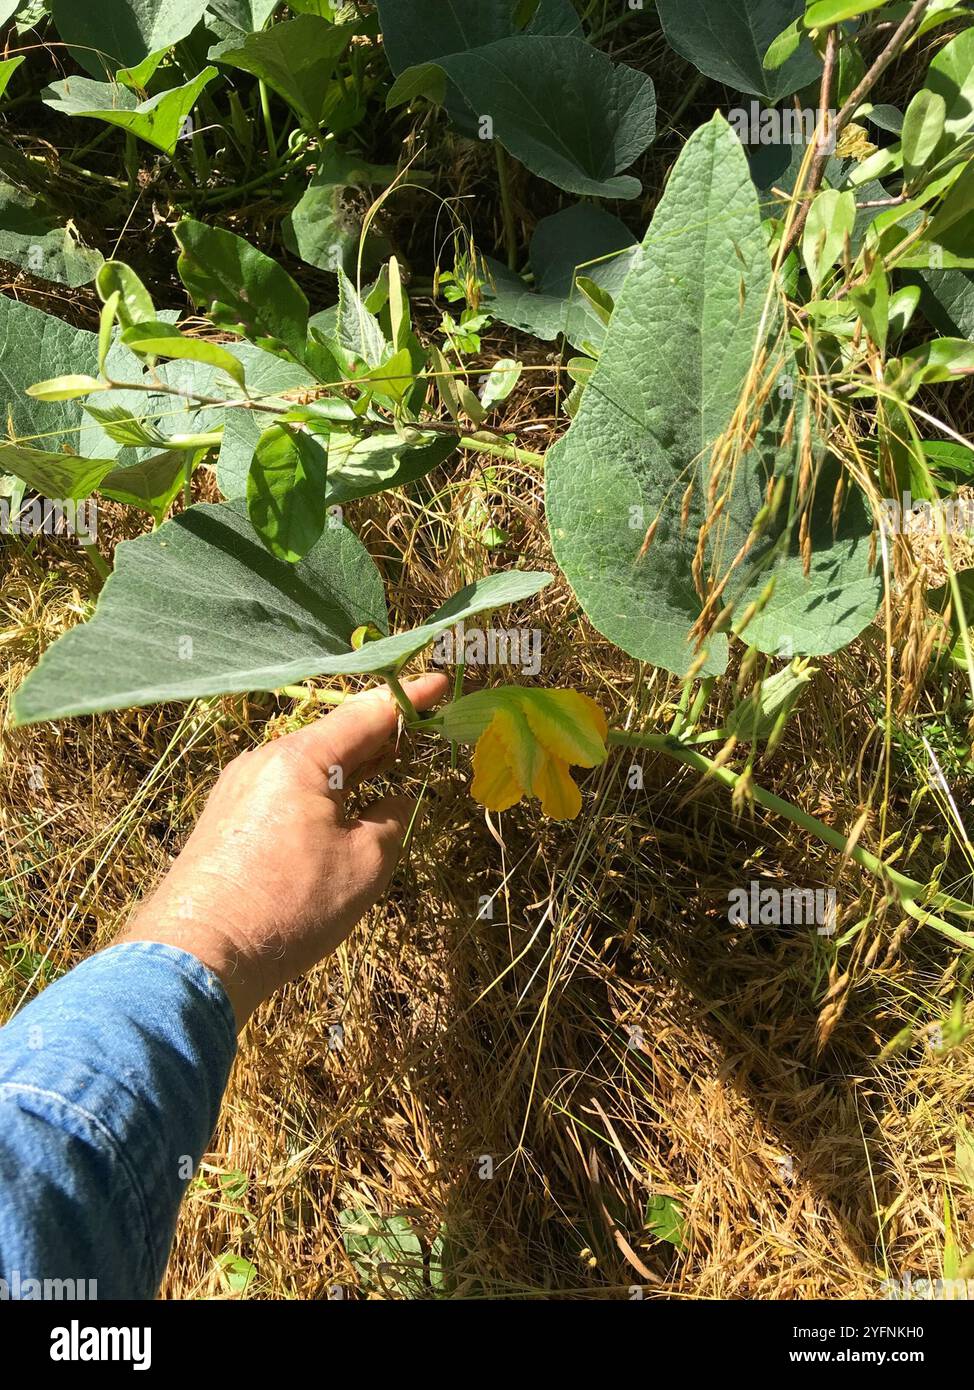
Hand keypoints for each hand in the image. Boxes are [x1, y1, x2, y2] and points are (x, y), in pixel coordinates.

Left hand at [116, 674, 446, 1026]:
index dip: (409, 700)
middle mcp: (264, 759)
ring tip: (385, 771)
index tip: (441, 685)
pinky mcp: (225, 817)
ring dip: (349, 766)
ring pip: (308, 763)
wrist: (200, 955)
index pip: (367, 713)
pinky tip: (339, 809)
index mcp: (301, 757)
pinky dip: (320, 789)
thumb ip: (391, 819)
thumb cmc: (292, 906)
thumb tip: (393, 800)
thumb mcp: (366, 863)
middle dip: (379, 735)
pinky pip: (284, 788)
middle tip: (420, 737)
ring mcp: (239, 787)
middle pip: (334, 735)